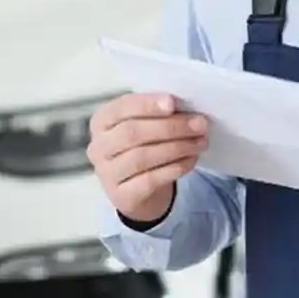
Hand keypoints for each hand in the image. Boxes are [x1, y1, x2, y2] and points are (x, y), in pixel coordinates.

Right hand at [87, 93, 208, 222]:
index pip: (122, 108)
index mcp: (102, 121)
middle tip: (199, 124)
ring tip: (200, 142)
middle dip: (170, 127)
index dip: (147, 104)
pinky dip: (174, 168)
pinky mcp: (121, 196)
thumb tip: (188, 111)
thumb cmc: (144, 147)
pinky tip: (191, 160)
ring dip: (177, 147)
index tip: (173, 102)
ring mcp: (106, 174)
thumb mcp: (146, 125)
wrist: (139, 190)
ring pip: (142, 157)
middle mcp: (98, 147)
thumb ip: (159, 114)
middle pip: (133, 133)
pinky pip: (149, 180)